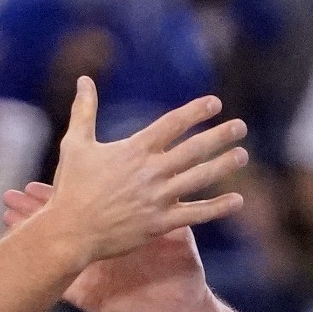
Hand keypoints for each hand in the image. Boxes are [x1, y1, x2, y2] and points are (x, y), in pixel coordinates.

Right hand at [5, 181, 217, 311]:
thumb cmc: (180, 274)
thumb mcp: (173, 237)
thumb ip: (164, 212)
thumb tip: (168, 177)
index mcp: (117, 234)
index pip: (90, 206)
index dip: (70, 191)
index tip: (53, 174)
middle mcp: (100, 252)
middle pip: (65, 225)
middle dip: (40, 208)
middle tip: (14, 192)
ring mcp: (91, 273)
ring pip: (55, 251)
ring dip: (31, 236)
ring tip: (7, 218)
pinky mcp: (88, 297)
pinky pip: (58, 283)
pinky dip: (40, 272)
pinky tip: (20, 261)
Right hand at [37, 78, 245, 268]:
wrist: (70, 232)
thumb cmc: (71, 187)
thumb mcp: (75, 144)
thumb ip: (84, 111)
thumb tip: (84, 80)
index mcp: (134, 150)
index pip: (172, 124)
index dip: (196, 112)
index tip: (215, 103)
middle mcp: (151, 172)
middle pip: (194, 149)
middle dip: (220, 135)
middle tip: (241, 126)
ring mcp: (158, 198)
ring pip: (200, 178)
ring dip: (224, 165)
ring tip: (242, 155)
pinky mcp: (160, 223)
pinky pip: (196, 214)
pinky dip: (218, 207)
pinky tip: (237, 200)